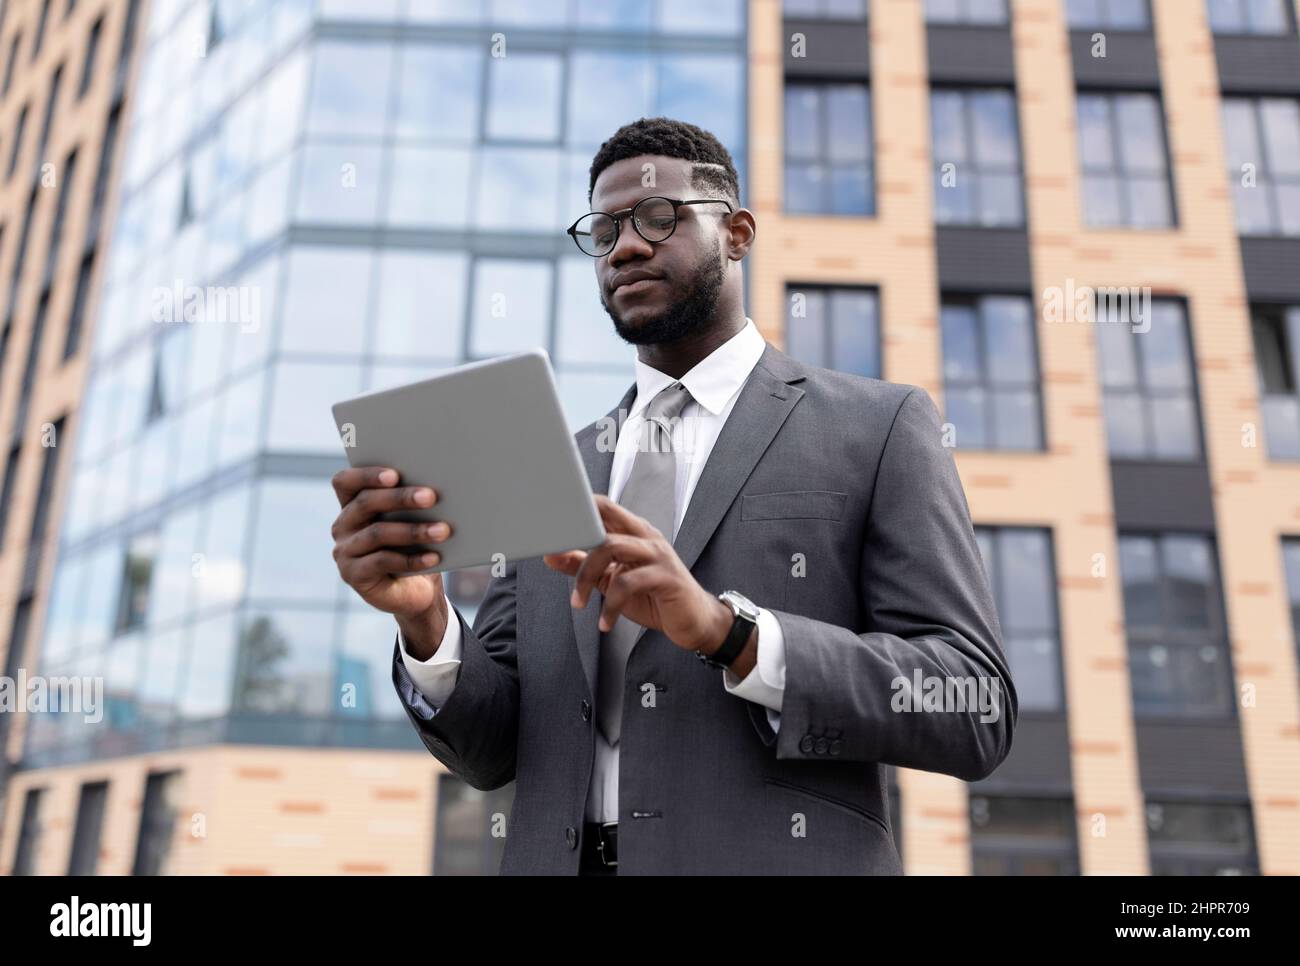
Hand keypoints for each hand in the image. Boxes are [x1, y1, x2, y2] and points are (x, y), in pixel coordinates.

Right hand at [330, 466, 453, 657]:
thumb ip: (413, 504)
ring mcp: (345, 552)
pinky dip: (412, 559)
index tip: (395, 474)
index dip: (367, 475)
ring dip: (413, 530)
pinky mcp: (353, 575)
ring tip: (442, 530)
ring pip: (377, 533)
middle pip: (365, 503)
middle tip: (430, 496)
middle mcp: (343, 525)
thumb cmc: (414, 546)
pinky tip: (434, 557)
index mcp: (352, 504)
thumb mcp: (412, 522)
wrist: (414, 591)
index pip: (345, 481)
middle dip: (400, 497)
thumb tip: (433, 489)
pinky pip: (383, 562)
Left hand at [543, 494, 730, 654]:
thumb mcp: (611, 581)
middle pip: (604, 517)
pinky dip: (610, 606)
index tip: (549, 529)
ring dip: (586, 577)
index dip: (575, 512)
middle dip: (576, 534)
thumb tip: (551, 554)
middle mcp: (646, 536)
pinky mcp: (666, 576)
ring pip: (610, 548)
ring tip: (580, 603)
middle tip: (555, 556)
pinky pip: (627, 583)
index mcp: (633, 532)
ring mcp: (658, 554)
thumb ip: (583, 566)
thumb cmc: (653, 598)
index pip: (602, 507)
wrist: (694, 622)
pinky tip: (605, 623)